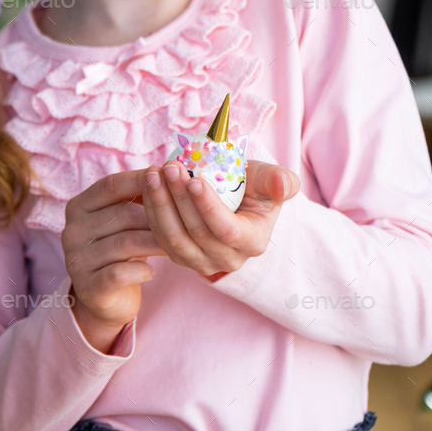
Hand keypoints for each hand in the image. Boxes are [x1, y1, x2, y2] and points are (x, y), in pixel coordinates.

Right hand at [61, 169, 165, 352]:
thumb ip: (139, 196)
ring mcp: (76, 259)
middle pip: (121, 214)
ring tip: (175, 244)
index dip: (141, 179)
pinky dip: (141, 270)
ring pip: (124, 243)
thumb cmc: (121, 246)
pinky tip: (152, 271)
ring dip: (154, 242)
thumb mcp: (125, 218)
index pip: (111, 185)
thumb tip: (171, 169)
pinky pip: (119, 273)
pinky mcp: (87, 286)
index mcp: (79, 206)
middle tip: (182, 218)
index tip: (169, 177)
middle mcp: (72, 230)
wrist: (106, 296)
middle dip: (155, 215)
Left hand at [141, 159, 299, 277]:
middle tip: (169, 168)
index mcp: (253, 242)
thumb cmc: (254, 188)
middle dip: (179, 199)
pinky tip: (148, 185)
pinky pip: (161, 238)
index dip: (208, 207)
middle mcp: (227, 259)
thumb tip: (282, 185)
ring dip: (160, 205)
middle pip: (196, 233)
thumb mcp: (269, 180)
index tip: (194, 180)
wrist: (236, 201)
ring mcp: (201, 262)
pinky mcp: (181, 256)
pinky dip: (152, 212)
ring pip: (174, 238)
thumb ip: (280, 181)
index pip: (227, 230)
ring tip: (153, 174)